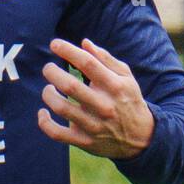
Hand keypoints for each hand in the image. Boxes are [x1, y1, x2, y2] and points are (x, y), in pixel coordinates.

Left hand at [37, 38, 154, 159]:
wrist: (141, 138)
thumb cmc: (128, 100)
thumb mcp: (125, 77)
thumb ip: (105, 59)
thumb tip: (84, 42)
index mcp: (114, 86)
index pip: (88, 63)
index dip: (68, 50)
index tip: (54, 44)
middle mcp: (104, 106)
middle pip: (70, 86)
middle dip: (52, 72)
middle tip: (48, 68)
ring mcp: (93, 125)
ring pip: (61, 108)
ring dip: (48, 94)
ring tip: (49, 88)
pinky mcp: (84, 141)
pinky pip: (57, 133)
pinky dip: (44, 122)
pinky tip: (43, 112)